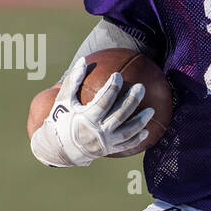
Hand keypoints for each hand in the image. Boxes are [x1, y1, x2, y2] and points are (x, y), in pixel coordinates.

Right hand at [31, 56, 153, 166]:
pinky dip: (137, 139)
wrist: (58, 148)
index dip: (112, 88)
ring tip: (152, 110)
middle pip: (119, 115)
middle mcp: (97, 132)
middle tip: (141, 87)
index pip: (103, 101)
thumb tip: (83, 60)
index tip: (118, 76)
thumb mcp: (64, 100)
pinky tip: (147, 131)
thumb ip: (73, 80)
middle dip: (132, 101)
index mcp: (85, 119)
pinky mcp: (108, 150)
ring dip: (141, 121)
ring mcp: (104, 143)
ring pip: (127, 132)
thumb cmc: (60, 119)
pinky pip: (126, 145)